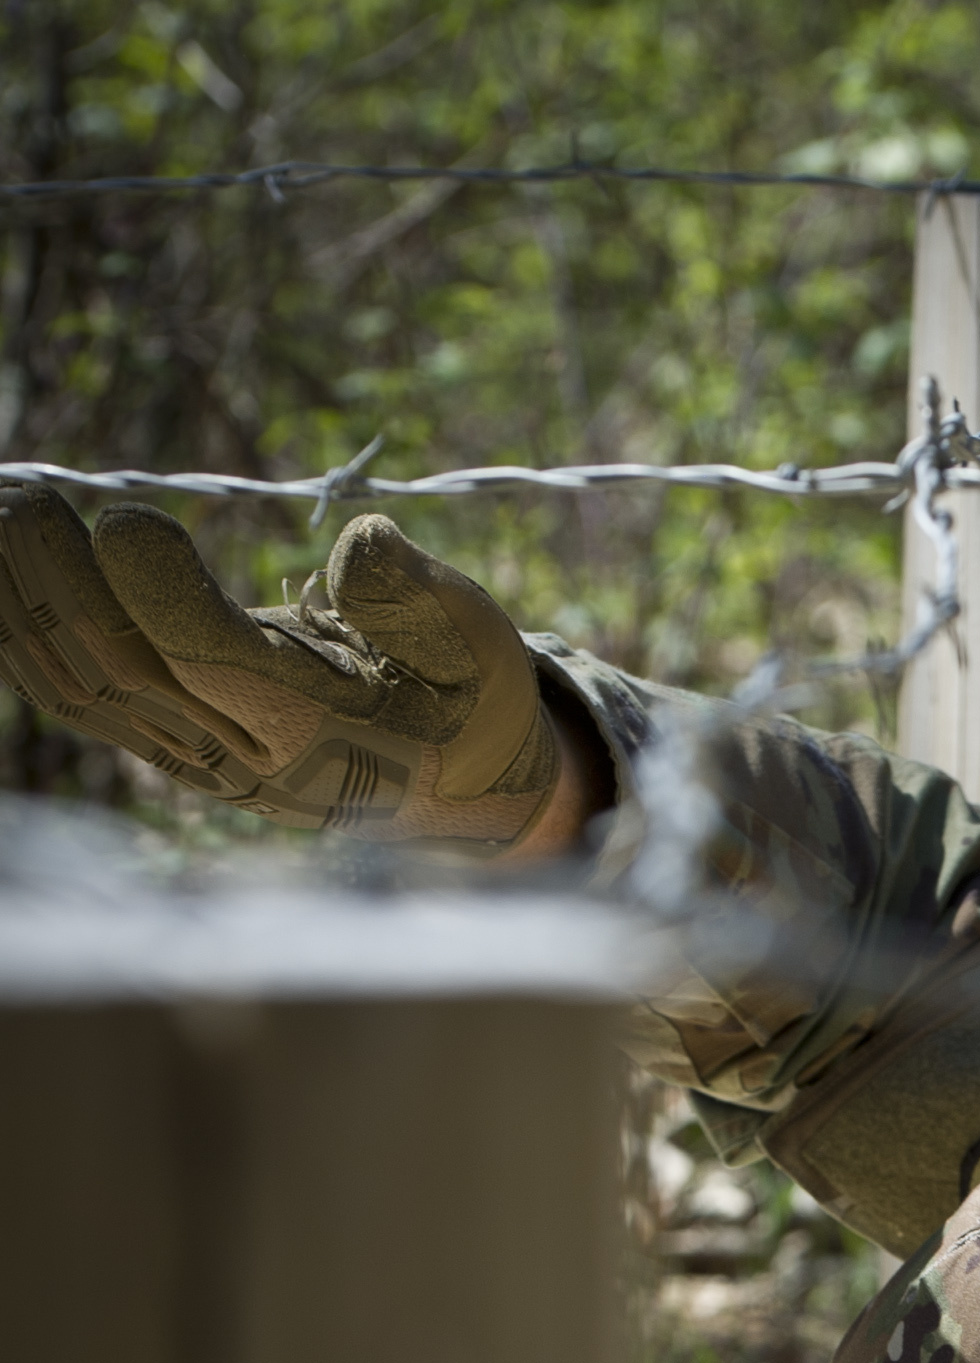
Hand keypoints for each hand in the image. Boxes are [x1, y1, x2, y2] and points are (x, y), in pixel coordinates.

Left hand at [0, 486, 569, 843]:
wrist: (457, 791)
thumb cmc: (468, 703)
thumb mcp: (480, 648)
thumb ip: (424, 599)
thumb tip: (360, 539)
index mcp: (328, 736)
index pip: (222, 667)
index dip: (163, 598)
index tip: (124, 522)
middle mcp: (247, 760)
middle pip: (129, 675)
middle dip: (65, 589)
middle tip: (26, 503)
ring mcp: (198, 758)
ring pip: (86, 689)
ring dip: (28, 608)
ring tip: (7, 519)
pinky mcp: (170, 744)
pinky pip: (81, 694)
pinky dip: (29, 637)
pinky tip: (8, 576)